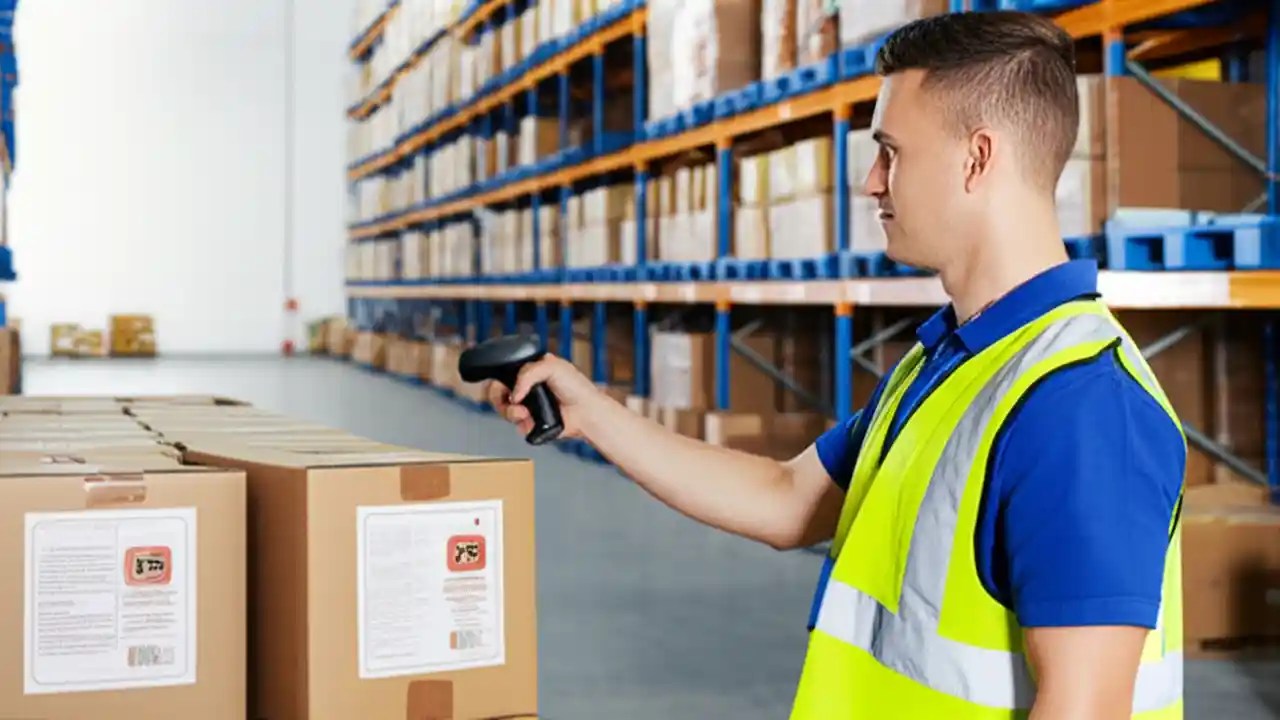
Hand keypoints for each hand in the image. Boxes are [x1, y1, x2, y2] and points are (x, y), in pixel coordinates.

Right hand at [486, 353, 603, 439]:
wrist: (586, 412)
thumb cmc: (576, 387)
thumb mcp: (551, 366)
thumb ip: (527, 373)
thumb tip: (514, 394)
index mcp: (531, 371)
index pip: (504, 373)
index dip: (499, 380)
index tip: (502, 386)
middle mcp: (527, 389)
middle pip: (498, 394)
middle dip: (500, 399)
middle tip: (512, 402)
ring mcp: (529, 406)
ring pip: (505, 411)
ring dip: (511, 413)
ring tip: (524, 413)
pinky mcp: (532, 422)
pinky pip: (516, 426)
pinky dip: (522, 424)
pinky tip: (531, 421)